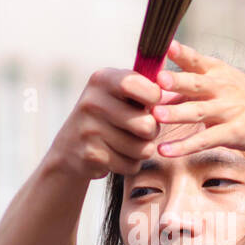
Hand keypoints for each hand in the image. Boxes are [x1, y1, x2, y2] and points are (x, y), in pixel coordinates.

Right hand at [49, 67, 186, 180]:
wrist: (69, 147)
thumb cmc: (107, 115)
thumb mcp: (116, 92)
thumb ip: (142, 87)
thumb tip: (175, 87)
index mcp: (102, 79)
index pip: (136, 84)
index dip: (154, 97)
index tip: (152, 103)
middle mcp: (92, 102)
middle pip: (147, 124)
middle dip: (152, 131)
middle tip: (143, 129)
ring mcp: (89, 130)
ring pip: (142, 149)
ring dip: (143, 150)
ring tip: (131, 143)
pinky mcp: (91, 155)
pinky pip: (130, 165)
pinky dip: (131, 164)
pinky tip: (118, 155)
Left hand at [149, 39, 244, 157]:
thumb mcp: (226, 84)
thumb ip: (192, 88)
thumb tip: (158, 94)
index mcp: (219, 73)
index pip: (198, 60)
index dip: (183, 52)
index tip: (167, 45)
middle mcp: (223, 89)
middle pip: (196, 83)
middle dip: (177, 81)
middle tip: (159, 79)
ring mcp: (228, 111)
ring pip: (198, 111)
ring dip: (176, 113)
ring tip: (155, 115)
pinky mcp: (233, 133)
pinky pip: (204, 140)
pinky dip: (184, 146)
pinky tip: (165, 150)